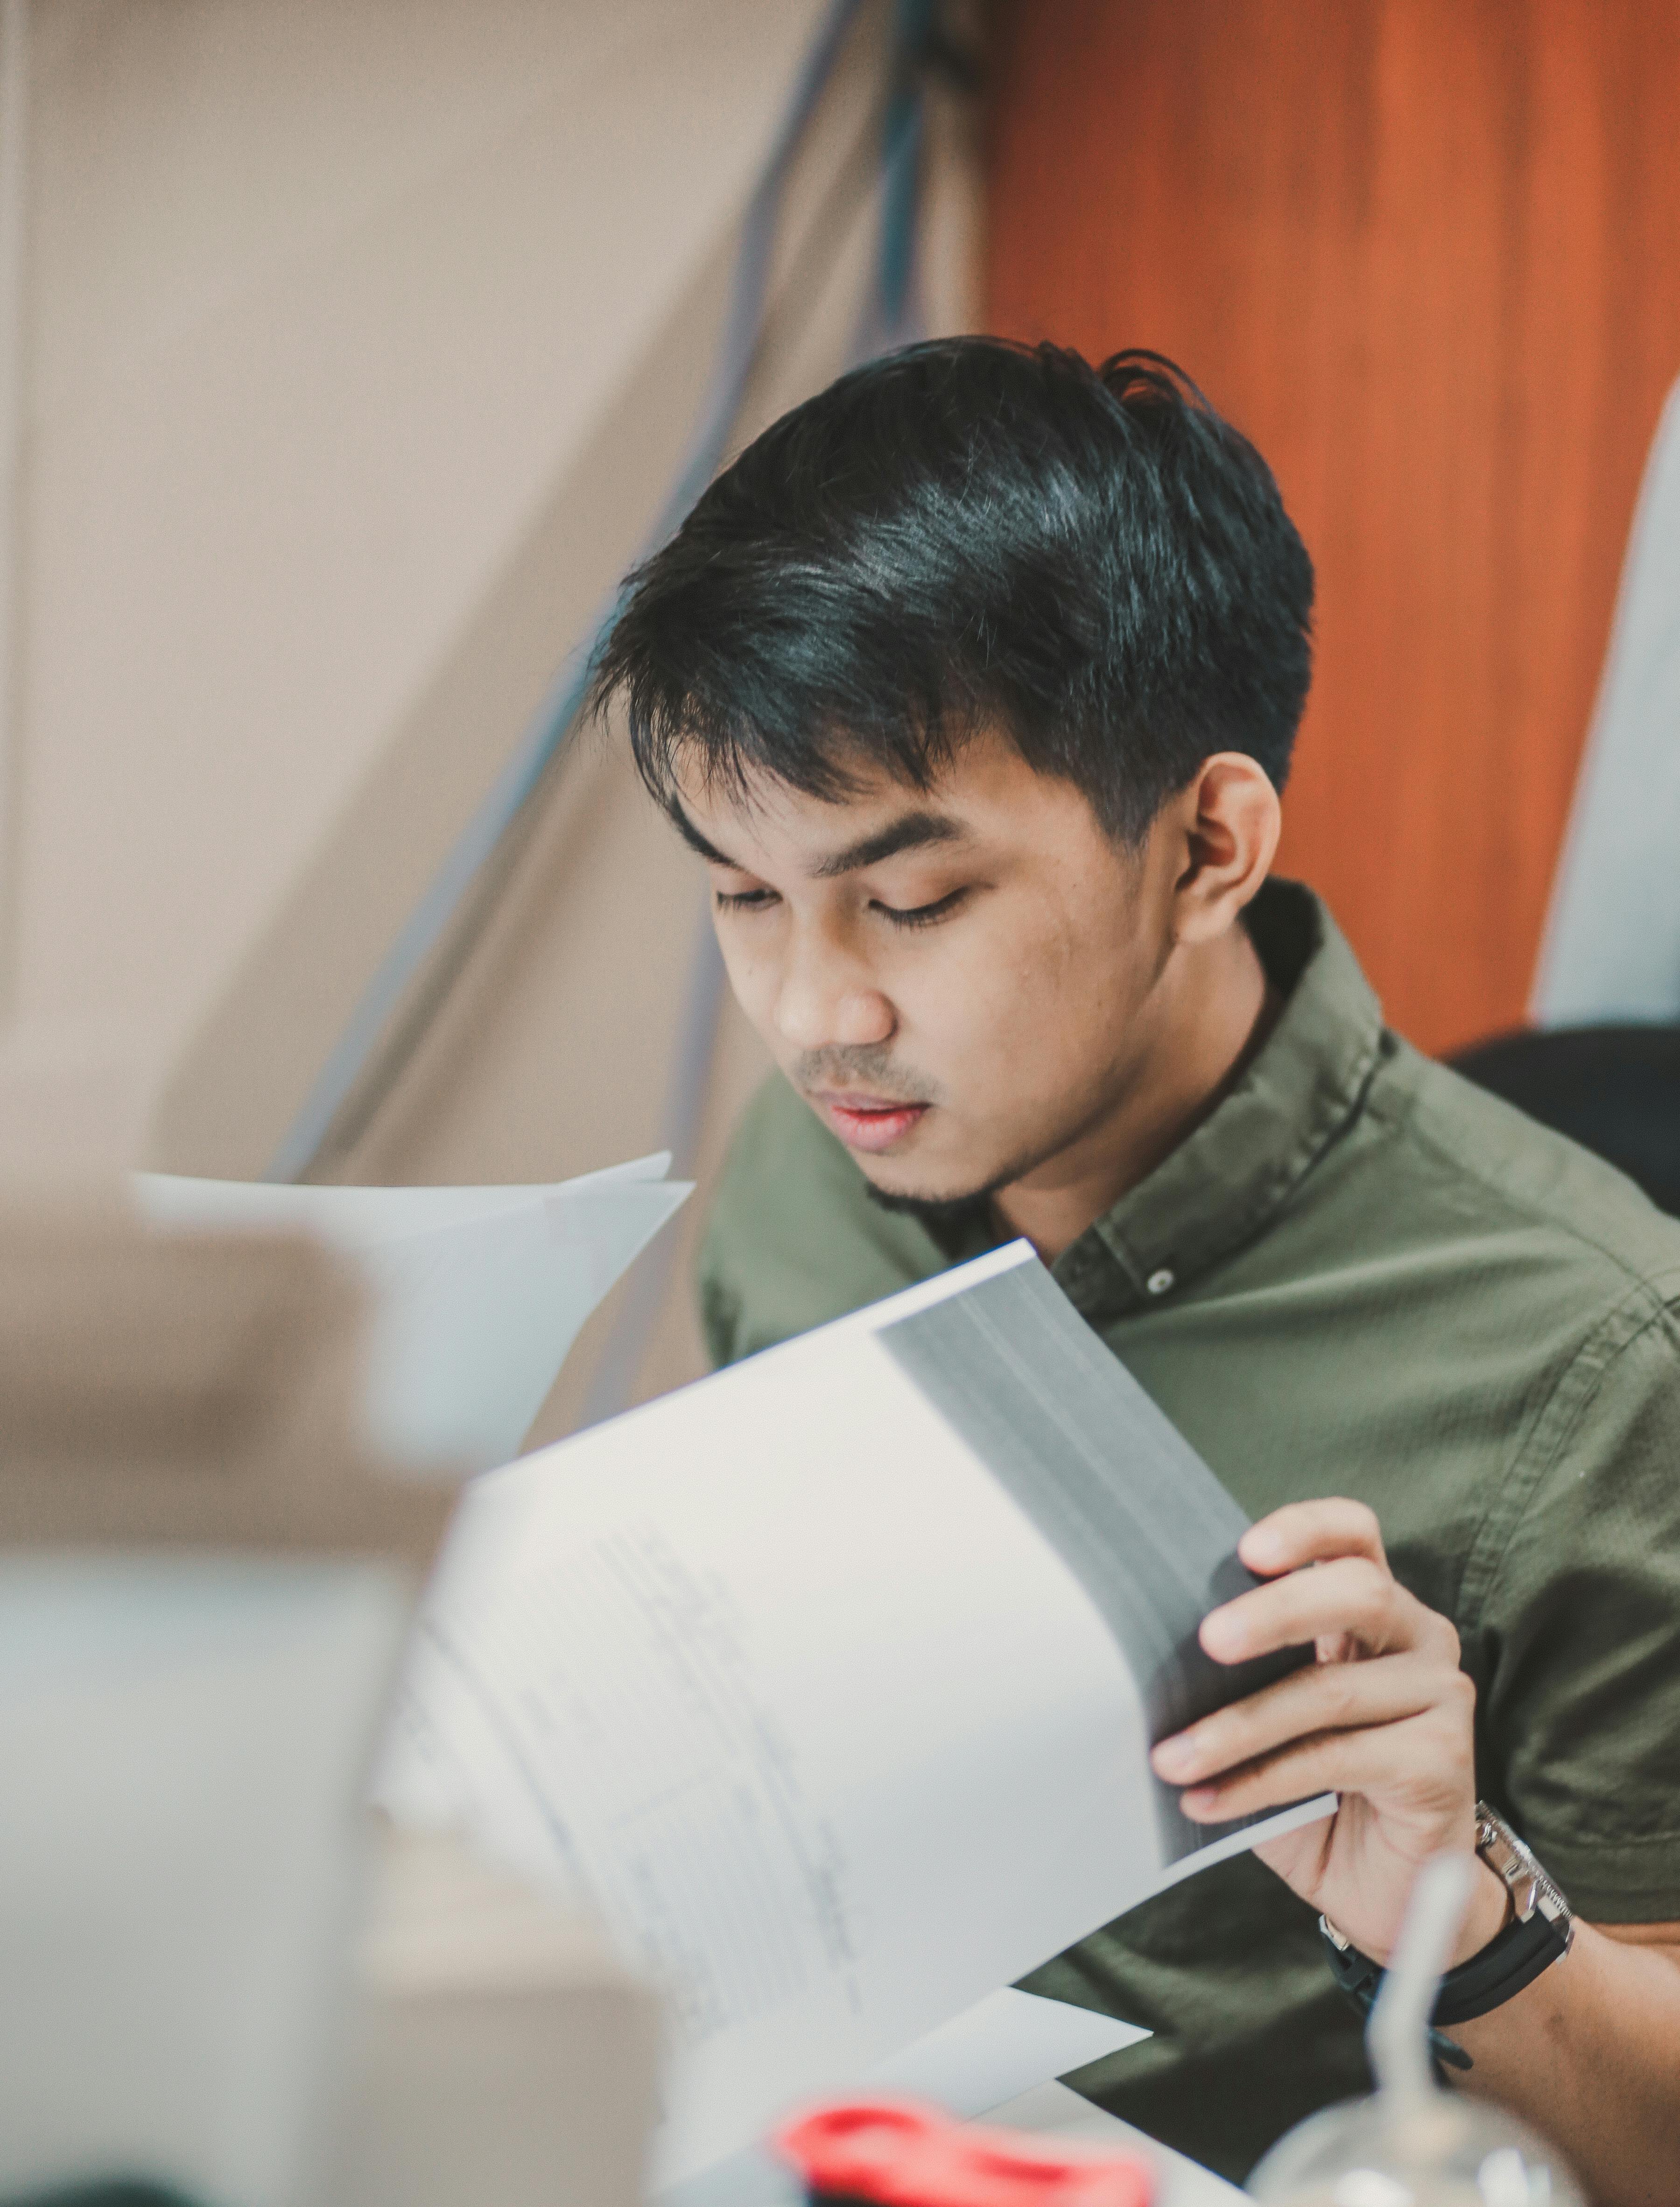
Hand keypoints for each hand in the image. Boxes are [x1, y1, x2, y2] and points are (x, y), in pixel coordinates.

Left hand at [1149, 1498, 1508, 1963]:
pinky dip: (1259, 1782)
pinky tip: (1206, 1801)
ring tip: (1171, 1758)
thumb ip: (1237, 1677)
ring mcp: (1440, 1695)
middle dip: (1275, 1612)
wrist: (1381, 1888)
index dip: (1306, 1529)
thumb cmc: (1315, 1789)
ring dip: (1238, 1726)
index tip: (1247, 1549)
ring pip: (1329, 1691)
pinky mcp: (1442, 1760)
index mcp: (1373, 1607)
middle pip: (1357, 1593)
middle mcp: (1418, 1636)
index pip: (1354, 1534)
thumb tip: (1144, 1656)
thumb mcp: (1270, 1720)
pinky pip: (1334, 1759)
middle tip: (1208, 1640)